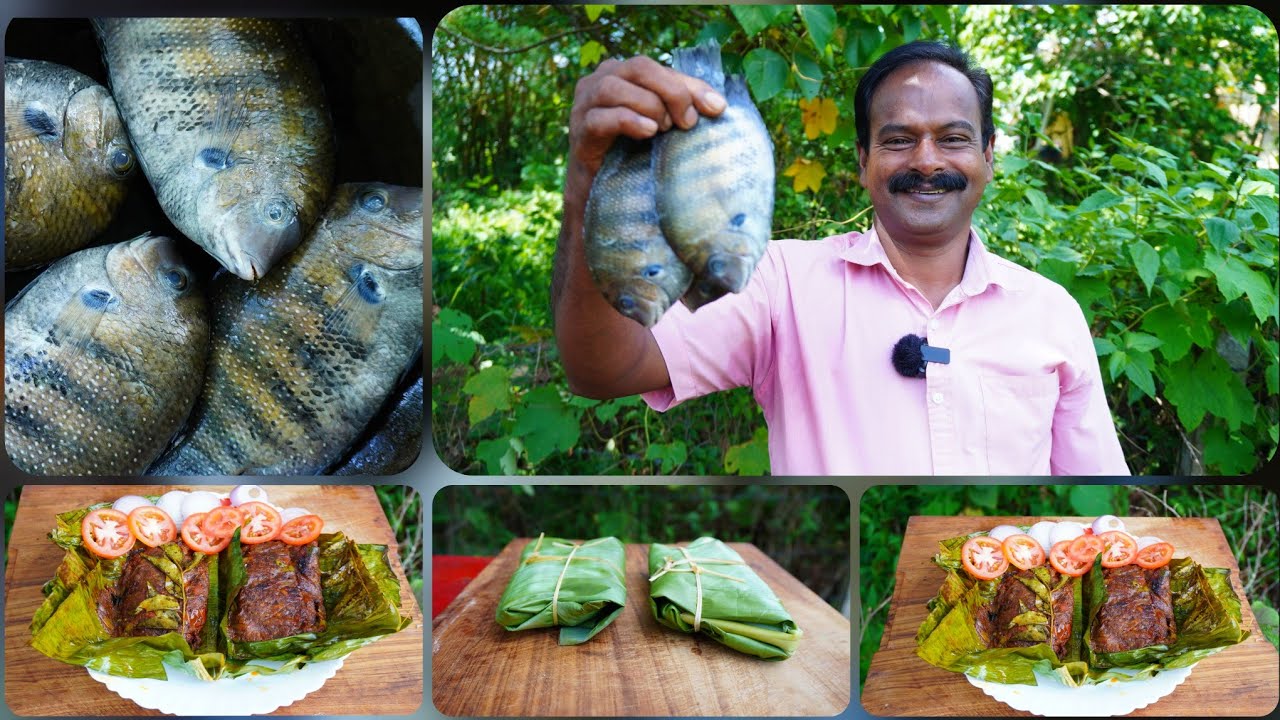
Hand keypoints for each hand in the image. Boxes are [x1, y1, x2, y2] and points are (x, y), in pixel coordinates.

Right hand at [568, 55, 726, 179]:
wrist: (598, 189)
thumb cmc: (632, 151)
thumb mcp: (662, 123)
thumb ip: (684, 107)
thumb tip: (719, 105)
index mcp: (621, 72)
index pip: (659, 68)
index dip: (690, 85)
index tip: (717, 108)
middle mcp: (599, 80)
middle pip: (639, 68)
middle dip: (671, 92)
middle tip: (687, 122)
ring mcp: (584, 104)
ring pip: (614, 88)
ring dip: (648, 105)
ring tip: (664, 129)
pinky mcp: (578, 131)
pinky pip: (600, 118)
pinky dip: (628, 121)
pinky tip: (648, 132)